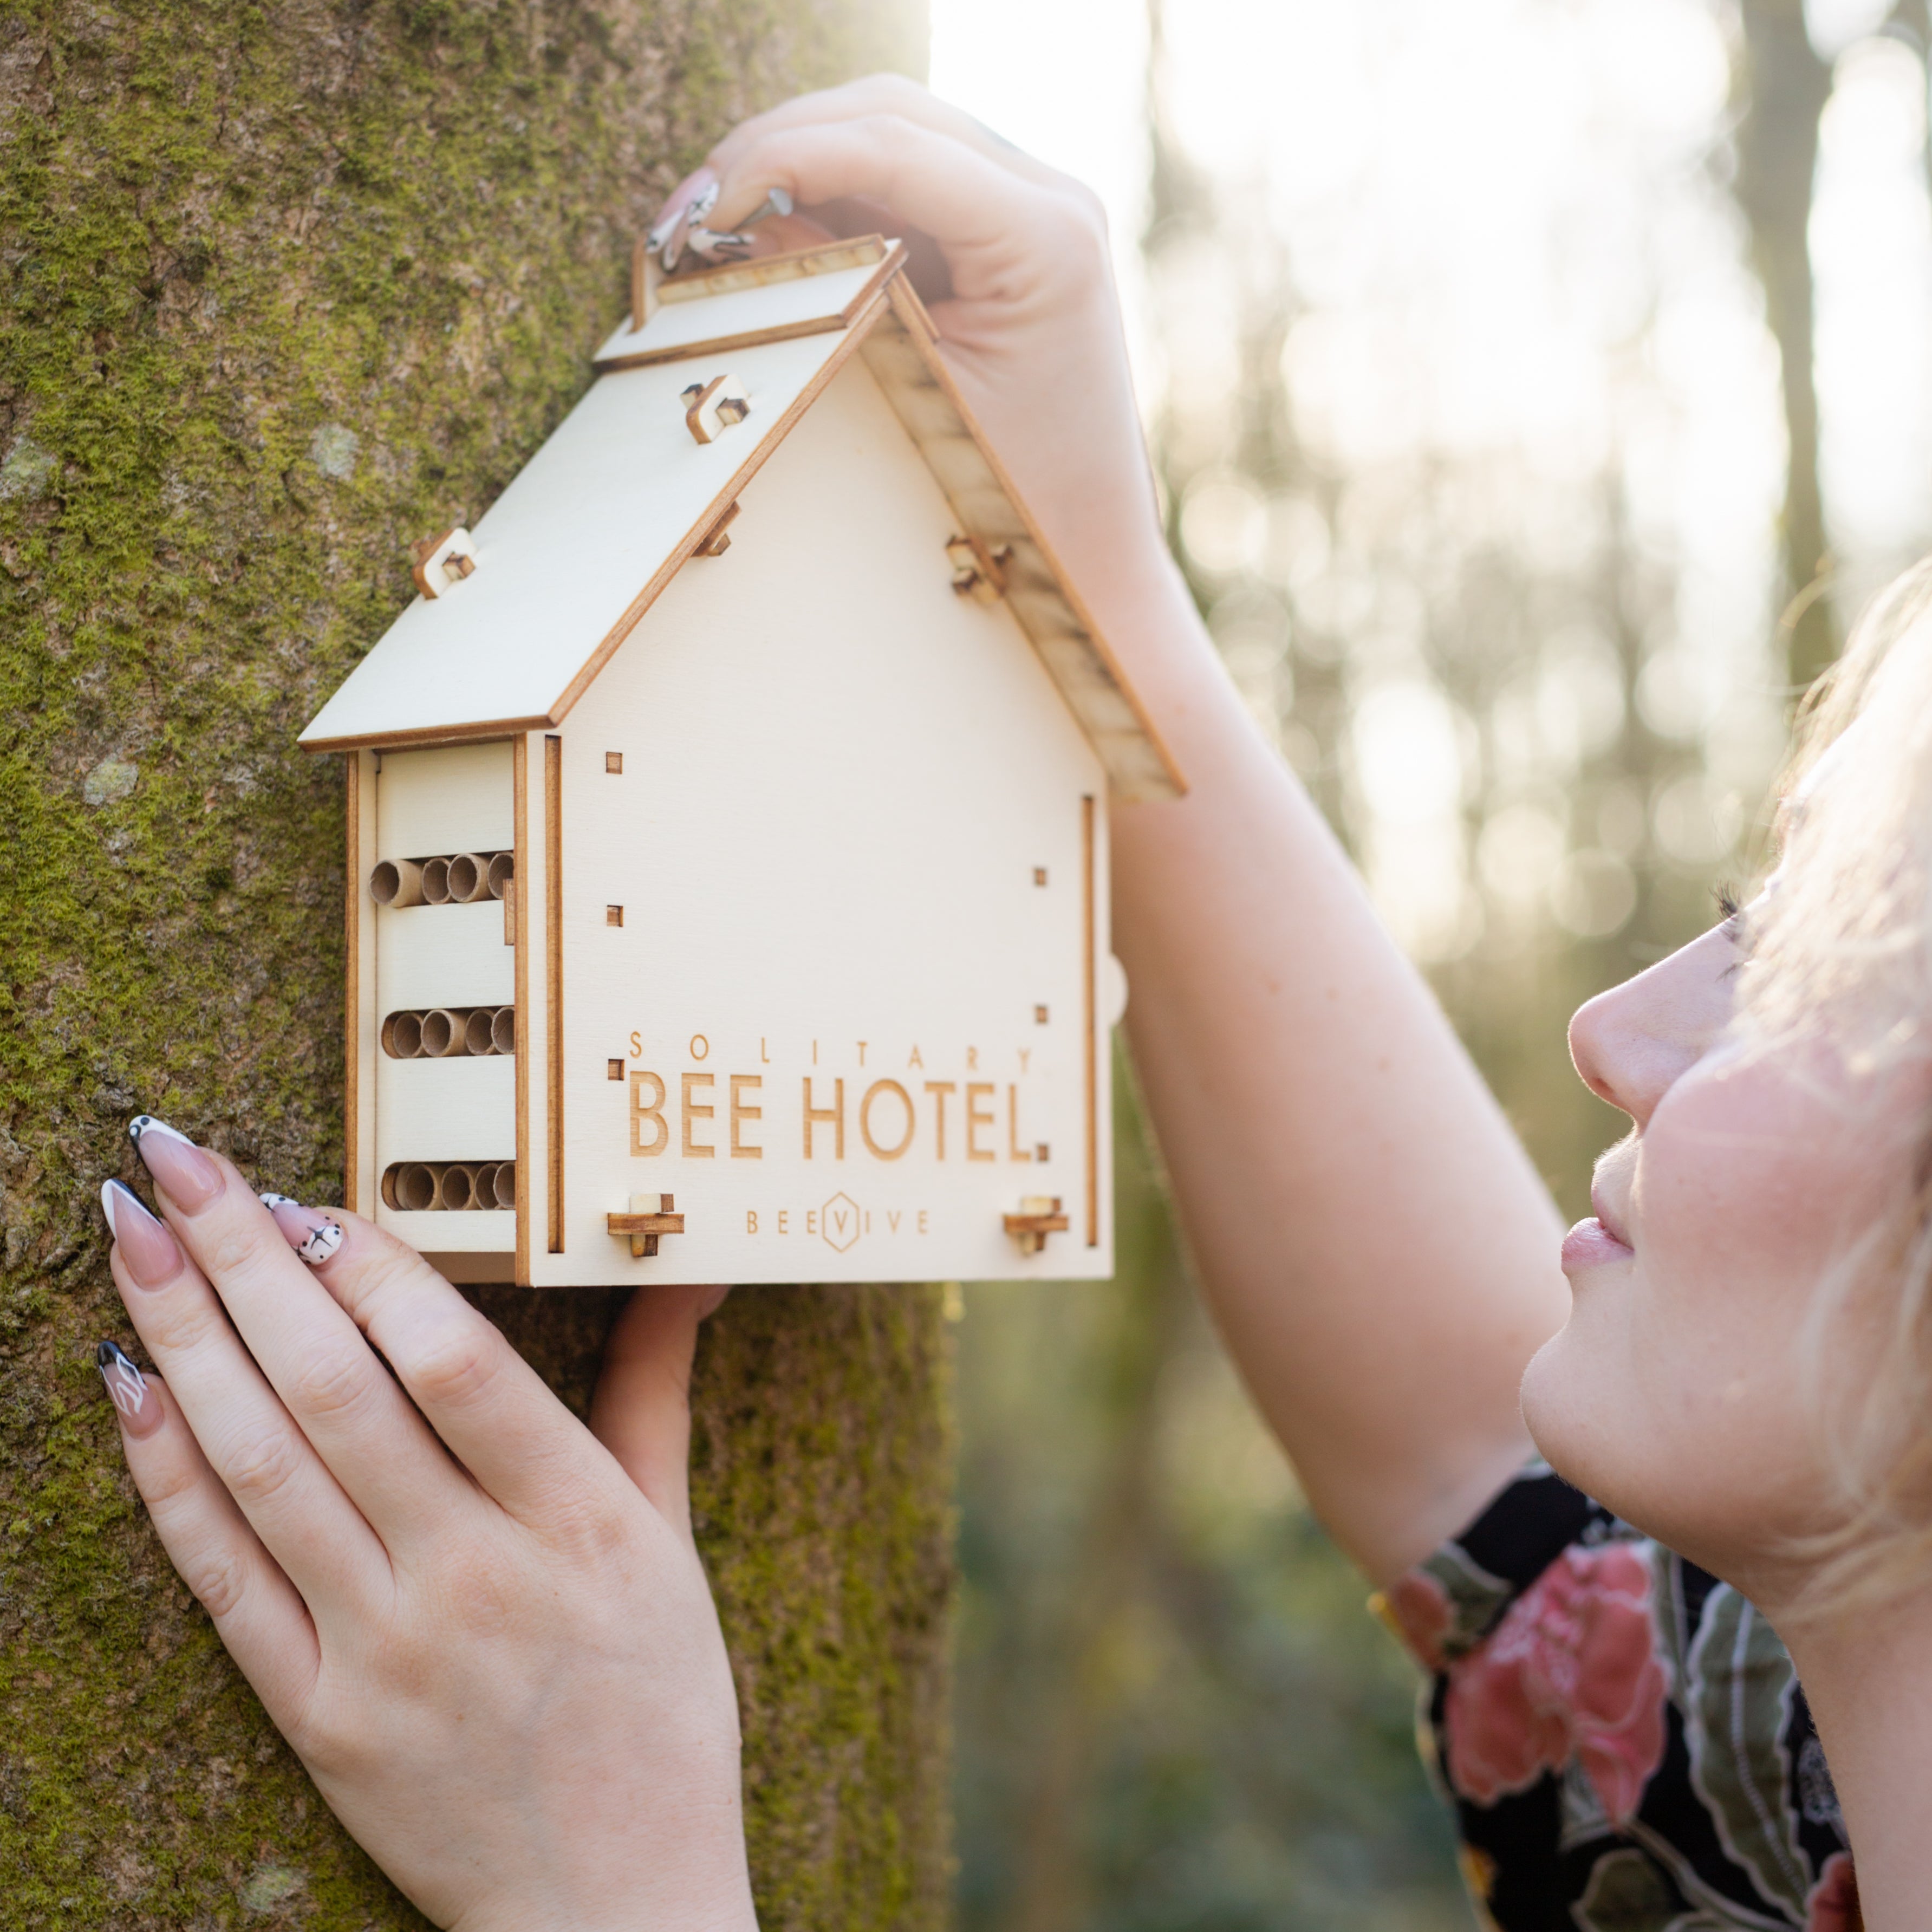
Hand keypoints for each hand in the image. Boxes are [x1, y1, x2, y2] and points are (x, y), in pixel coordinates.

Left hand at [96, 1118, 752, 1931]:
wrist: (616, 1904)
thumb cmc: (661, 1706)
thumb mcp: (673, 1541)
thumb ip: (656, 1395)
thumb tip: (688, 1277)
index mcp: (581, 1524)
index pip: (457, 1368)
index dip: (373, 1271)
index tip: (307, 1193)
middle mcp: (477, 1579)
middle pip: (338, 1395)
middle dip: (245, 1264)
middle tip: (173, 1160)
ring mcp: (388, 1653)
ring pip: (265, 1470)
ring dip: (185, 1343)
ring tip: (133, 1239)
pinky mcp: (320, 1721)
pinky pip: (227, 1583)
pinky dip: (171, 1482)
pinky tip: (130, 1391)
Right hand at [652, 75, 1169, 616]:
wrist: (1081, 541)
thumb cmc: (1008, 490)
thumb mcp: (909, 386)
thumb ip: (834, 290)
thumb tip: (746, 221)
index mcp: (1044, 235)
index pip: (892, 147)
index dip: (782, 156)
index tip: (703, 205)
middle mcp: (1050, 197)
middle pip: (888, 114)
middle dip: (779, 146)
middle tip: (692, 210)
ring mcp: (1033, 204)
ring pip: (890, 130)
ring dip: (800, 160)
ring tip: (720, 221)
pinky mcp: (1005, 227)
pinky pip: (905, 178)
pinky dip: (833, 192)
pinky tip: (772, 232)